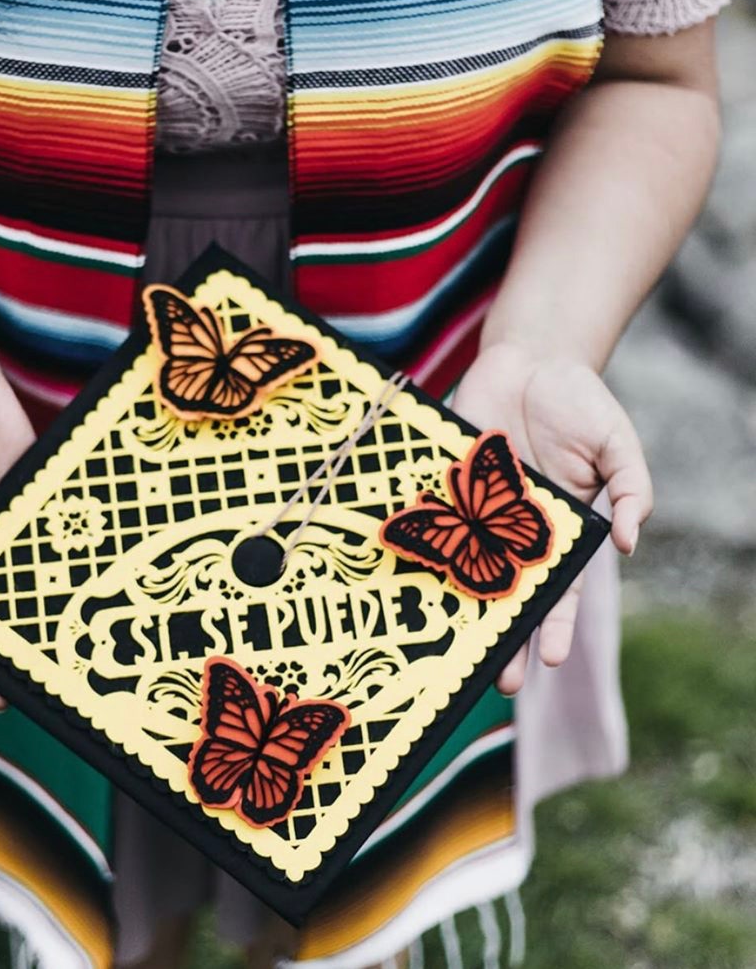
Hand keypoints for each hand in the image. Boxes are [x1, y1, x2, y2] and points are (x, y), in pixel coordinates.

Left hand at [450, 342, 651, 693]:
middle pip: (509, 591)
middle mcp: (514, 527)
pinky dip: (422, 547)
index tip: (553, 661)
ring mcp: (476, 508)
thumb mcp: (619, 446)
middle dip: (507, 635)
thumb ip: (632, 491)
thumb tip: (631, 543)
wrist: (530, 360)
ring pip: (465, 567)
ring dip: (461, 606)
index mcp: (560, 528)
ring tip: (454, 649)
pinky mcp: (445, 483)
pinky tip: (410, 581)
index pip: (561, 588)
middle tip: (497, 681)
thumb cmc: (580, 405)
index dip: (558, 624)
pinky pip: (432, 519)